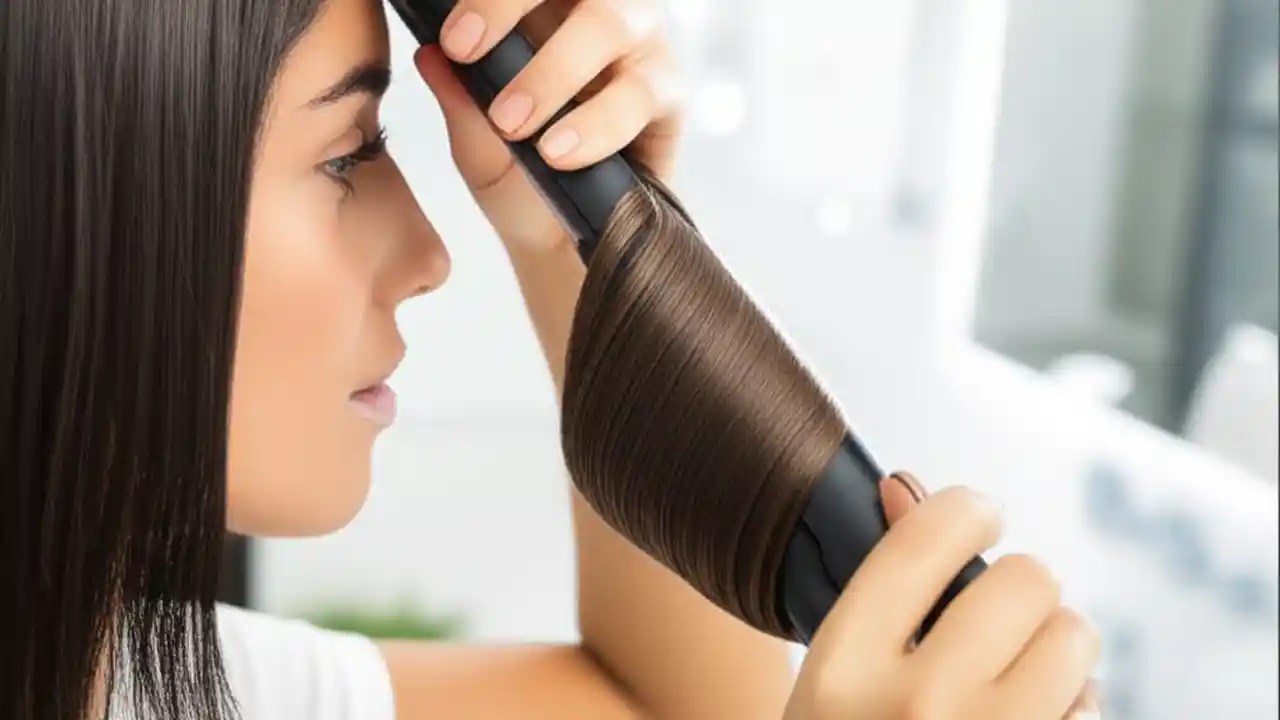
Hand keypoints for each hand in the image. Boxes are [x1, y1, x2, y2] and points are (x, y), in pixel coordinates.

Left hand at [413, 0, 683, 251]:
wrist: (562, 245)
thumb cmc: (520, 178)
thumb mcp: (476, 143)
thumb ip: (458, 97)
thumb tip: (428, 54)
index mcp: (545, 7)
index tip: (453, 41)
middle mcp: (597, 11)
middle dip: (509, 4)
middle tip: (466, 53)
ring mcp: (639, 45)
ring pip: (610, 22)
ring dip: (554, 69)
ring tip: (512, 123)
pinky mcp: (668, 92)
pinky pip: (641, 92)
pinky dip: (596, 123)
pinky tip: (559, 151)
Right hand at [786, 476, 1102, 719]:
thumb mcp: (830, 689)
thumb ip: (875, 597)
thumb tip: (907, 489)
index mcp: (842, 671)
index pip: (929, 538)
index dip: (966, 510)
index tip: (975, 517)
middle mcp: (917, 710)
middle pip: (1025, 581)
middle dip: (1017, 595)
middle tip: (991, 626)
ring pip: (1076, 639)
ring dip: (1053, 652)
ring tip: (1010, 686)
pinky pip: (1091, 708)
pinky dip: (1071, 710)